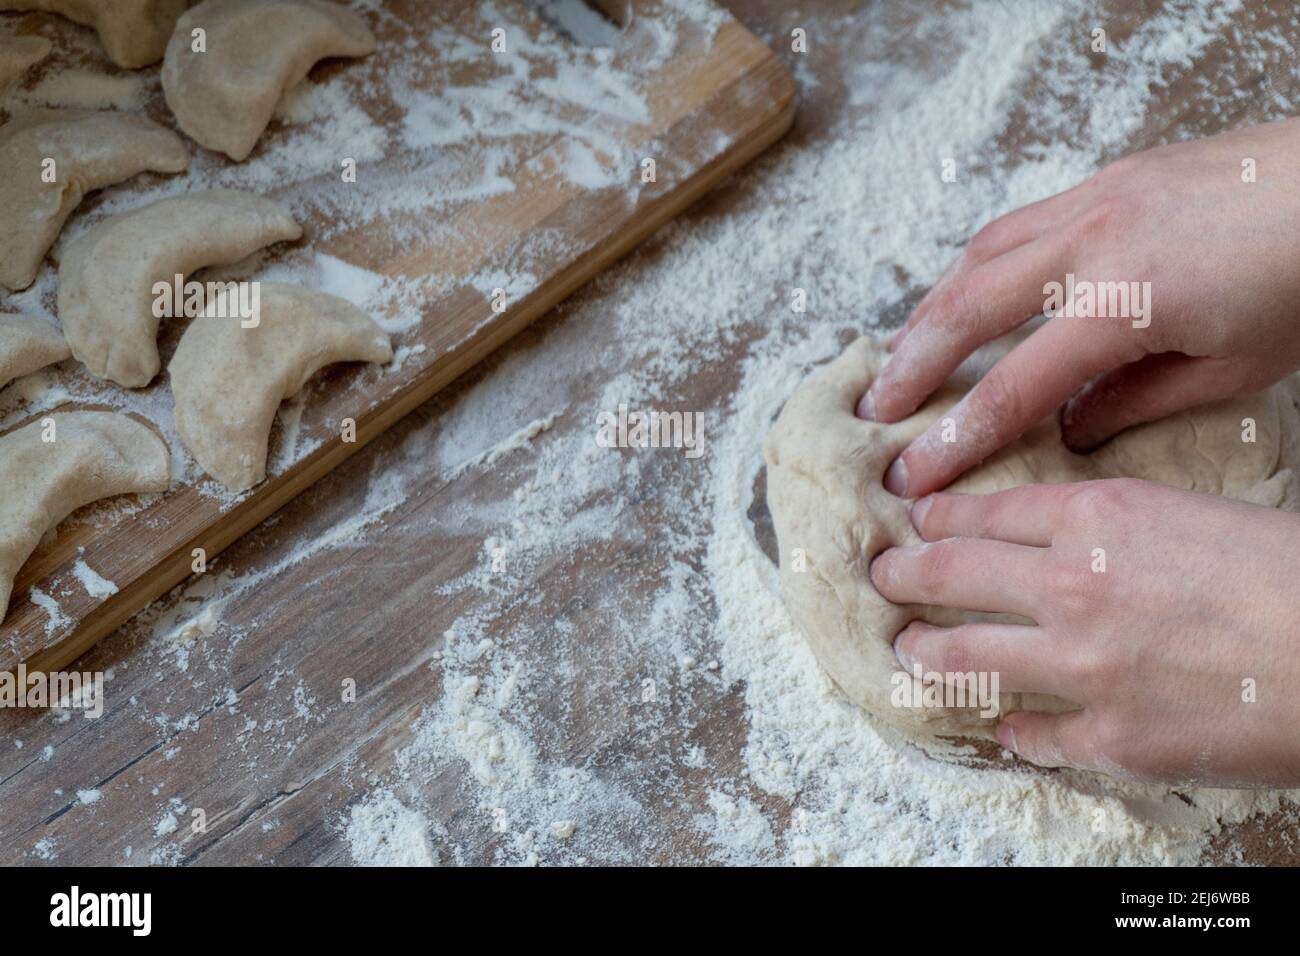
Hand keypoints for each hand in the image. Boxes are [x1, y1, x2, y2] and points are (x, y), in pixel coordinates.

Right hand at [861, 118, 1299, 498]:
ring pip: (978, 256)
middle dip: (912, 366)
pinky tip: (967, 293)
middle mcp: (1092, 242)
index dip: (955, 439)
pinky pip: (1015, 224)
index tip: (913, 477)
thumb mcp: (1235, 365)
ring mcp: (1095, 200)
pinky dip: (975, 265)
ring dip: (931, 309)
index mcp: (1126, 301)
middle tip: (875, 411)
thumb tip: (1069, 427)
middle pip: (965, 310)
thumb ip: (1138, 399)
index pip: (1012, 388)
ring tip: (904, 354)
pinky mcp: (1108, 178)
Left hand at [870, 478, 1299, 787]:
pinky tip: (1003, 727)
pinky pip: (1032, 735)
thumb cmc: (1288, 574)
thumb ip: (1115, 528)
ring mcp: (1080, 669)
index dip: (938, 515)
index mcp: (1097, 519)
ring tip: (908, 649)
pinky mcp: (1109, 738)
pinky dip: (1013, 729)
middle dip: (903, 573)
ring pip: (963, 658)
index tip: (916, 519)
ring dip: (925, 651)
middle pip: (950, 574)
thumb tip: (1062, 543)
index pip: (983, 511)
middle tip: (882, 575)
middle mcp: (1071, 588)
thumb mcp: (1192, 516)